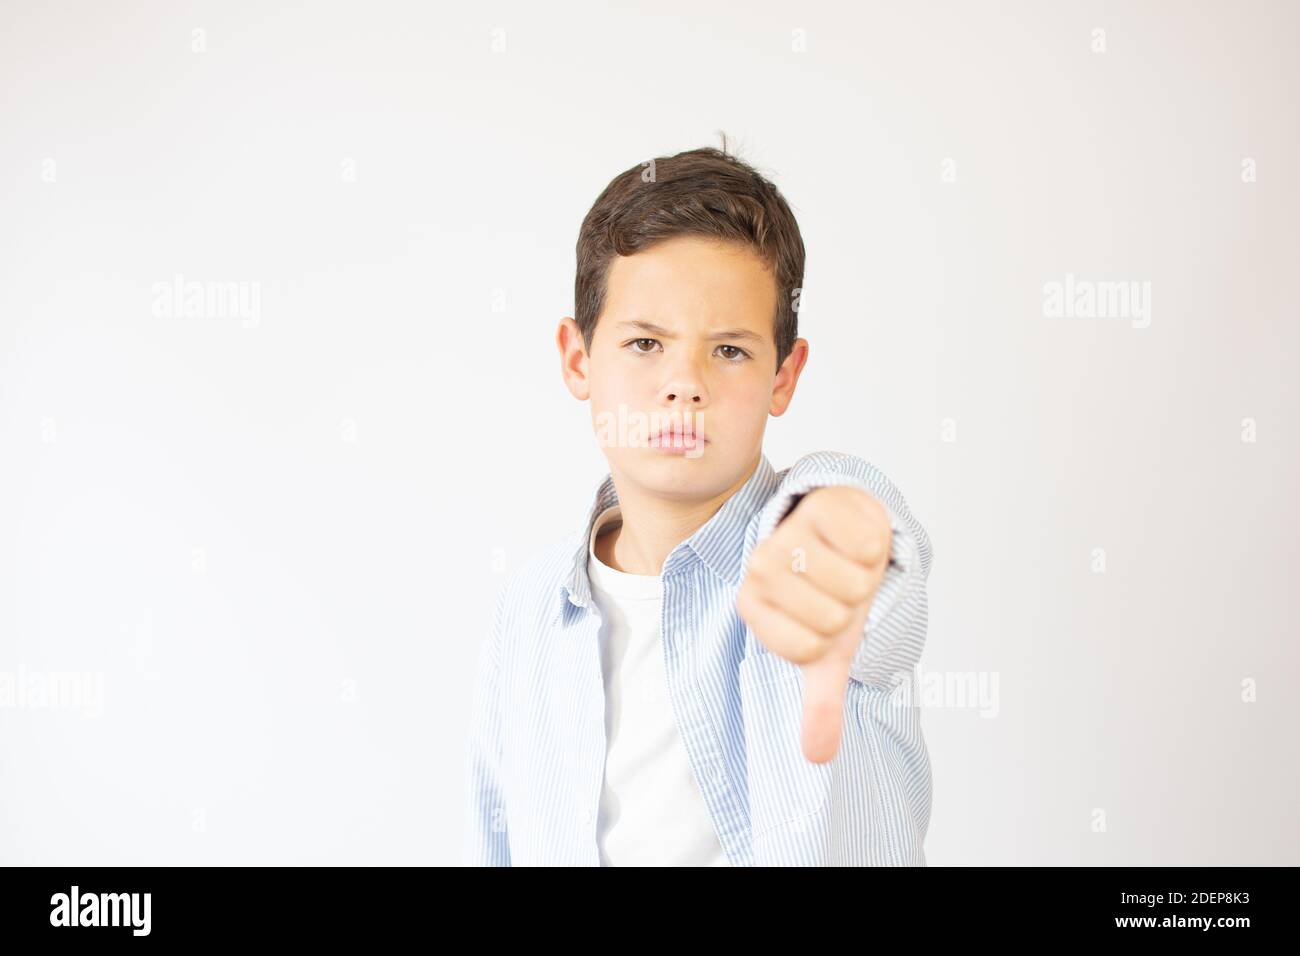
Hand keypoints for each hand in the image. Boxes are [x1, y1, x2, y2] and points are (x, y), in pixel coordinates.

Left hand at [736, 486, 891, 763]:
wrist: (841, 531)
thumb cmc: (829, 592)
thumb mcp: (827, 651)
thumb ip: (819, 705)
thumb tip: (818, 758)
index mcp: (753, 606)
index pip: (807, 650)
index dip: (830, 641)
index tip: (822, 620)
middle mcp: (761, 568)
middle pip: (833, 618)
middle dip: (849, 609)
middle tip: (838, 588)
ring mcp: (788, 533)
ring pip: (852, 584)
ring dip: (864, 578)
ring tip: (846, 564)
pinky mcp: (822, 506)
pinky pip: (866, 546)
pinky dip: (874, 547)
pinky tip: (854, 537)